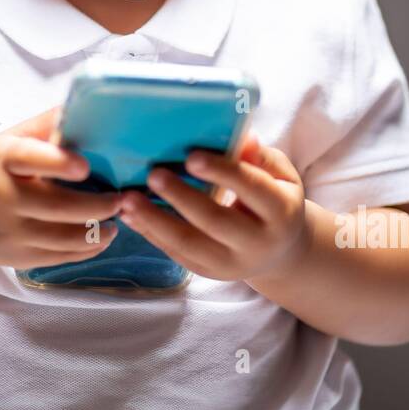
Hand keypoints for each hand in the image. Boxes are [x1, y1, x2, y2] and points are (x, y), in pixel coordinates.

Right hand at [0, 105, 123, 271]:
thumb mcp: (6, 141)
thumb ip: (44, 125)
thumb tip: (86, 106)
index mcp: (1, 160)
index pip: (28, 159)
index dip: (57, 162)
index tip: (85, 166)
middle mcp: (2, 198)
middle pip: (57, 206)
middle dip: (97, 205)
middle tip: (119, 198)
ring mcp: (9, 232)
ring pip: (64, 238)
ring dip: (98, 231)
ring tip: (117, 219)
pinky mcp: (17, 258)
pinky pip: (59, 257)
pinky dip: (86, 249)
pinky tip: (102, 237)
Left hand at [118, 133, 309, 283]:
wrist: (280, 251)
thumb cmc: (275, 198)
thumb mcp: (280, 175)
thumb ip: (259, 157)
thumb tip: (242, 136)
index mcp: (281, 212)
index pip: (252, 189)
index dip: (222, 172)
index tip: (191, 156)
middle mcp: (258, 243)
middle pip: (216, 221)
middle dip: (181, 197)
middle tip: (153, 174)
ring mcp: (231, 264)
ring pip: (189, 244)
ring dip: (155, 220)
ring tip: (127, 198)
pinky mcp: (208, 272)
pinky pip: (175, 254)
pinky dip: (150, 233)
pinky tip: (129, 215)